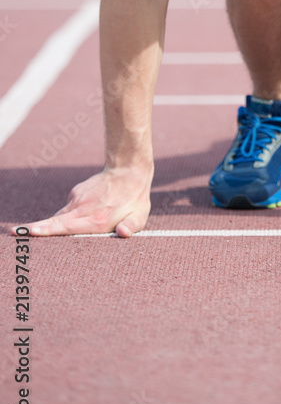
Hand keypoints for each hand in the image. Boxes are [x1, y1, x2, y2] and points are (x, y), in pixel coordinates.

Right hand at [12, 166, 152, 237]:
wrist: (128, 169)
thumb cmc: (135, 198)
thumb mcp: (140, 215)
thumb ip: (132, 226)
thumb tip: (123, 233)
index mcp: (98, 219)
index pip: (70, 227)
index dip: (50, 230)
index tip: (32, 231)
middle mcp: (84, 209)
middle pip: (55, 222)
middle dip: (36, 229)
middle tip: (17, 233)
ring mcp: (77, 199)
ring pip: (58, 217)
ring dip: (46, 226)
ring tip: (28, 232)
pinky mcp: (75, 194)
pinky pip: (67, 211)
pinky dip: (64, 218)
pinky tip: (70, 221)